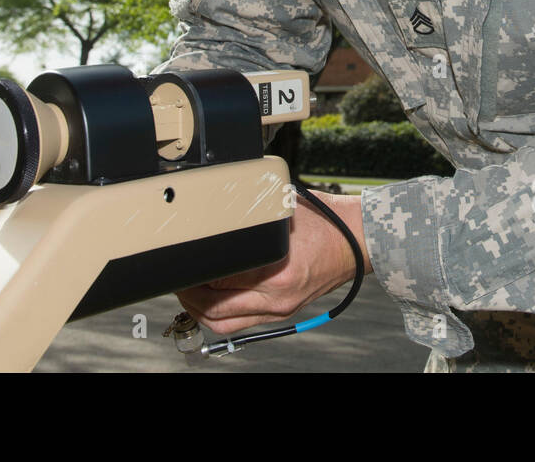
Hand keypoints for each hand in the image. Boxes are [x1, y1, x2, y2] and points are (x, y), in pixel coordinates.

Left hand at [176, 189, 372, 335]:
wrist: (357, 240)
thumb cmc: (324, 220)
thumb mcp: (281, 209)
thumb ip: (248, 215)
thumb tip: (212, 213)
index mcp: (276, 271)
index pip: (218, 281)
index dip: (192, 273)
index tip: (180, 262)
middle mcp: (277, 297)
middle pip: (215, 310)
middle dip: (188, 296)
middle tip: (177, 278)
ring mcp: (280, 309)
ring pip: (224, 324)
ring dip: (199, 311)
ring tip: (187, 291)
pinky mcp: (282, 312)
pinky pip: (241, 324)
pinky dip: (220, 315)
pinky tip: (209, 299)